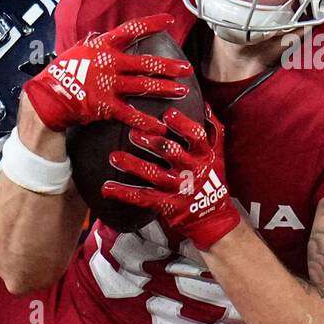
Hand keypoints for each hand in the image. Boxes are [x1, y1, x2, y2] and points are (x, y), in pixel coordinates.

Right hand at [21, 13, 192, 133]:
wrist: (45, 97)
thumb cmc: (59, 73)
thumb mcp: (75, 51)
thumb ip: (90, 43)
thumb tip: (98, 33)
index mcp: (101, 46)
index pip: (130, 30)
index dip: (151, 24)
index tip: (169, 21)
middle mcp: (108, 63)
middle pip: (144, 62)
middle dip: (168, 66)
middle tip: (186, 68)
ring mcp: (108, 84)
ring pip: (143, 85)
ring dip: (164, 89)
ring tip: (181, 91)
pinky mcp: (105, 105)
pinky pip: (130, 114)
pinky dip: (145, 122)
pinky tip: (159, 128)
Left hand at [100, 103, 240, 249]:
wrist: (212, 219)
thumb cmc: (212, 181)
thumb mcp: (217, 156)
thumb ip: (213, 131)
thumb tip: (205, 104)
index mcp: (204, 156)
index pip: (196, 136)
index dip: (182, 124)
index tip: (167, 114)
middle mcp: (192, 171)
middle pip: (171, 152)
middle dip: (152, 142)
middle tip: (133, 133)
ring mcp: (178, 189)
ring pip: (153, 174)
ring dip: (132, 165)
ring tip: (114, 157)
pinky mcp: (165, 205)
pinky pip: (142, 198)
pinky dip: (123, 193)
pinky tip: (106, 188)